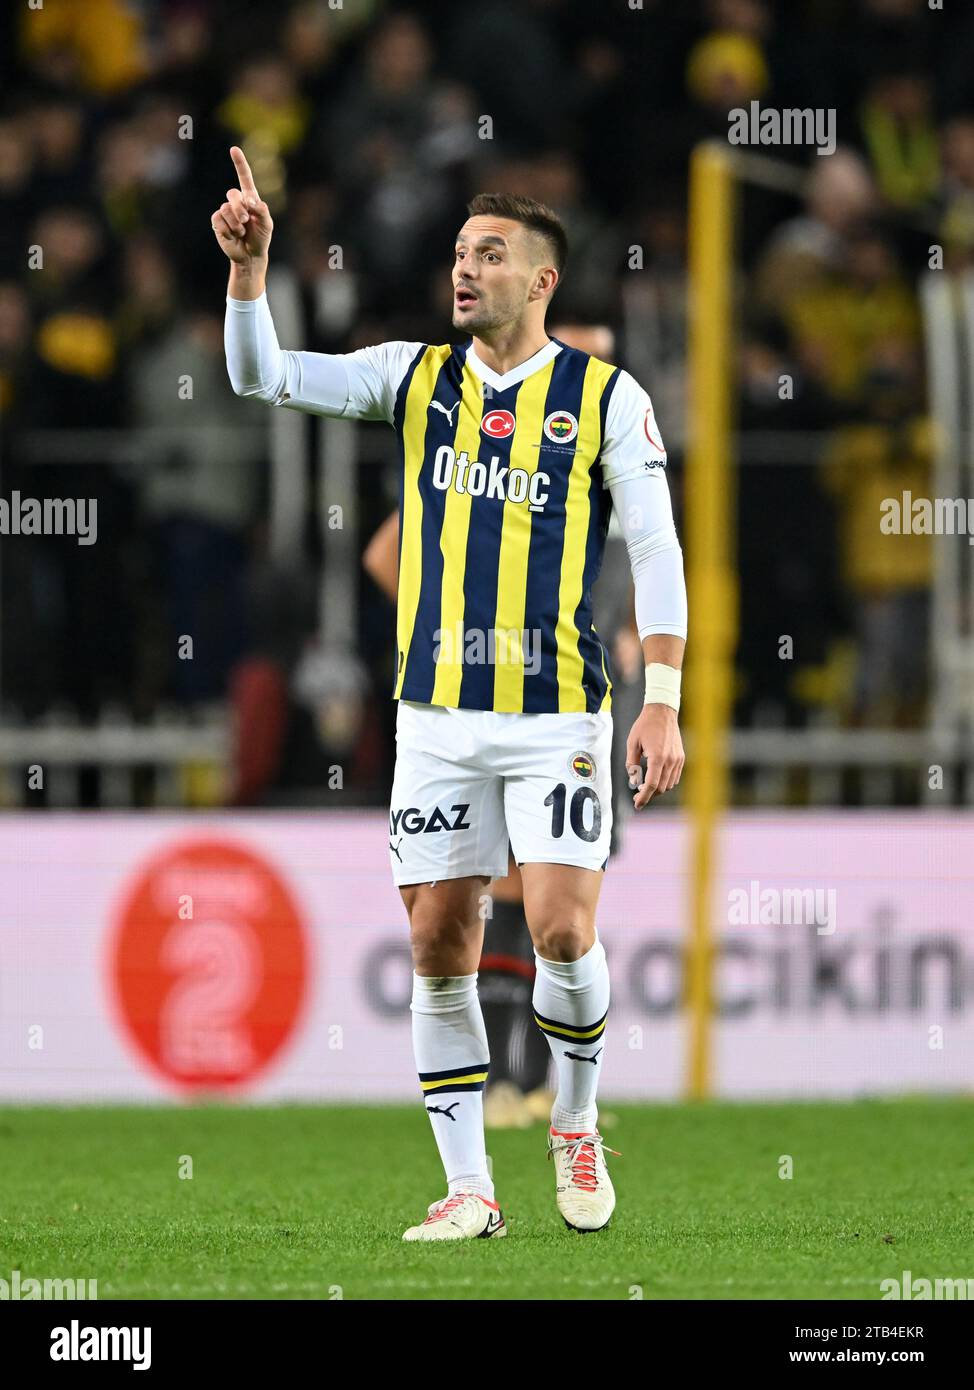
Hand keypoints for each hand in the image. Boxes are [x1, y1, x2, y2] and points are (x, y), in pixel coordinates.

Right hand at [211, 146, 273, 264]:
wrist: (250, 256)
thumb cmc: (260, 239)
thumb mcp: (267, 226)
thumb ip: (262, 212)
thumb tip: (253, 202)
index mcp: (250, 199)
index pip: (244, 178)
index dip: (239, 164)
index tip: (234, 149)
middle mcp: (237, 202)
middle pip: (232, 195)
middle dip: (239, 209)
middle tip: (246, 221)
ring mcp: (226, 211)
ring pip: (225, 209)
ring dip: (235, 224)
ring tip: (241, 233)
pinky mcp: (217, 221)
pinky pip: (218, 219)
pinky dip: (227, 230)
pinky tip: (232, 236)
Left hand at [625, 704, 684, 808]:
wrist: (662, 711)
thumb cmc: (645, 725)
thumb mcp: (632, 743)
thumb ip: (631, 763)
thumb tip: (634, 779)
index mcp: (657, 757)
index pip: (651, 785)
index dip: (644, 797)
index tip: (637, 804)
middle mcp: (670, 760)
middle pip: (660, 788)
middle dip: (649, 795)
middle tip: (637, 796)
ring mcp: (678, 759)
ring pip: (669, 784)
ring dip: (657, 789)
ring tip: (645, 787)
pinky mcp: (681, 757)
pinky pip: (675, 777)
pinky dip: (665, 782)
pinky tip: (656, 779)